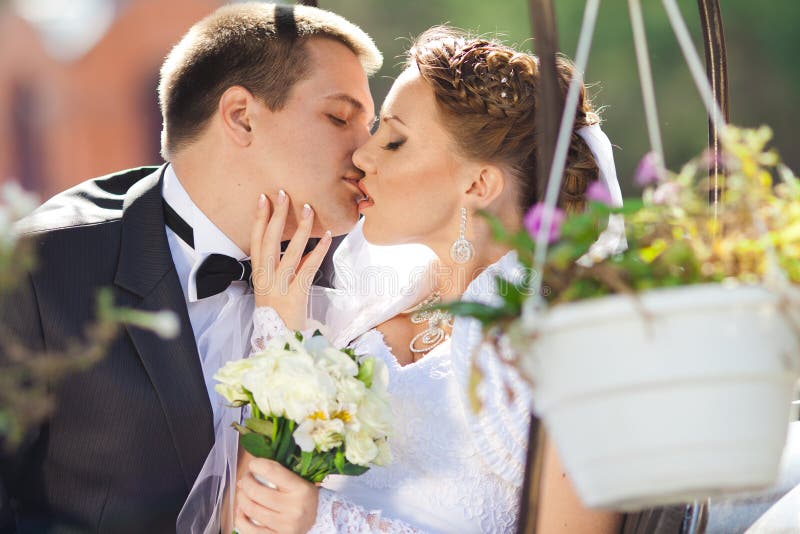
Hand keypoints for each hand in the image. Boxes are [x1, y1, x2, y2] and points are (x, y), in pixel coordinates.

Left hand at [234, 455, 319, 533]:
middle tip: (246, 478)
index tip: (253, 464)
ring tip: (243, 492)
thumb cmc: (302, 497)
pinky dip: (240, 517)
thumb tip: (249, 471)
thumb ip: (278, 471)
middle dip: (246, 482)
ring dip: (241, 498)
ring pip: (250, 509)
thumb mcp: (299, 480)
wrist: (314, 521)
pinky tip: (242, 510)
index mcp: (301, 489)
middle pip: (256, 492)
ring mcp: (285, 526)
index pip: (271, 472)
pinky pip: (247, 529)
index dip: (257, 465)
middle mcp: (294, 508)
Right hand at [250, 190, 331, 329]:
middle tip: (283, 193)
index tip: (263, 198)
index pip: (255, 241)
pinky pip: (309, 268)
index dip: (258, 219)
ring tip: (308, 208)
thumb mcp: (272, 290)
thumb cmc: (278, 316)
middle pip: (270, 241)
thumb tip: (297, 246)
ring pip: (290, 251)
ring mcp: (280, 287)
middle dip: (276, 215)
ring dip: (300, 228)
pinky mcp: (296, 296)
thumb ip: (281, 268)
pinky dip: (319, 251)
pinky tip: (327, 236)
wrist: (280, 343)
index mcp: (258, 275)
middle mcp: (266, 279)